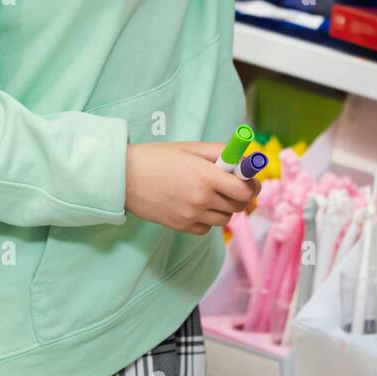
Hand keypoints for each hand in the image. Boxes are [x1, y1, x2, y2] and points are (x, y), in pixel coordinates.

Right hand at [125, 140, 260, 234]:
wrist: (124, 178)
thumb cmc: (157, 158)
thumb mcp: (190, 147)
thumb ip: (220, 152)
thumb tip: (244, 159)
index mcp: (206, 176)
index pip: (245, 189)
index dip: (252, 185)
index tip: (249, 179)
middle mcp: (201, 199)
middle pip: (239, 206)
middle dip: (240, 195)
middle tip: (231, 184)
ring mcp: (191, 216)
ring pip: (225, 218)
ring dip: (224, 207)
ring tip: (209, 193)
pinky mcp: (182, 227)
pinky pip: (207, 228)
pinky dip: (207, 218)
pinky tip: (195, 204)